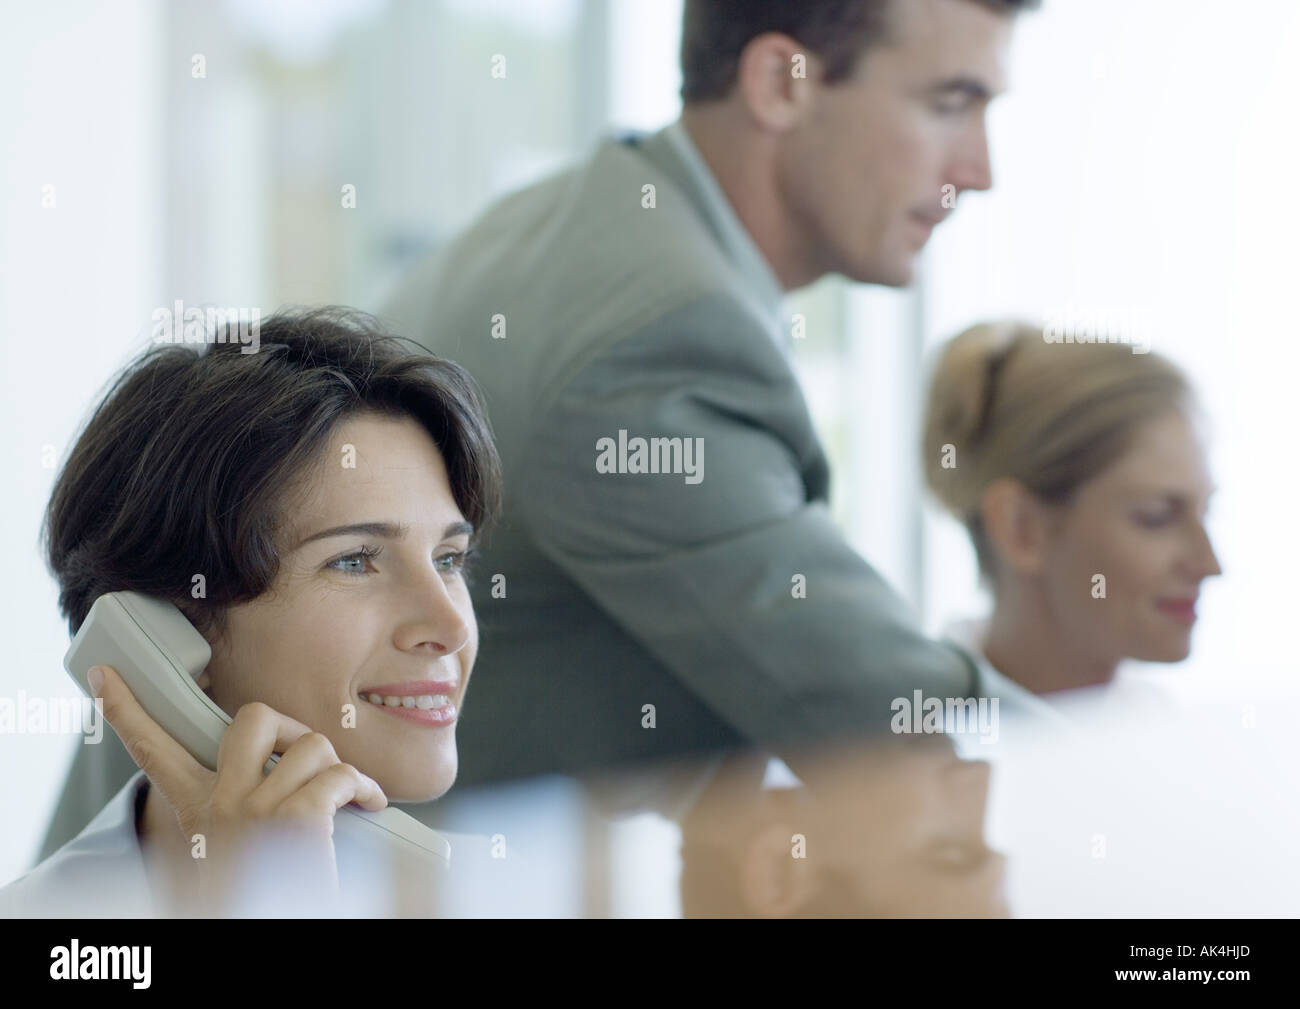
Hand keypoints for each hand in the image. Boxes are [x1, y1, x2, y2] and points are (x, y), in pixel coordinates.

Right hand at [89, 663, 386, 914]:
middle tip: (302, 756)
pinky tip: (367, 804)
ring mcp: (258, 810)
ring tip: (342, 796)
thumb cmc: (258, 893)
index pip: (153, 751)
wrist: (265, 923)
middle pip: (252, 718)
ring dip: (335, 766)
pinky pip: (341, 775)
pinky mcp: (298, 820)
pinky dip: (365, 787)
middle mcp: (221, 805)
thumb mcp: (224, 848)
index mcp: (196, 811)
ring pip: (311, 745)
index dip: (127, 711)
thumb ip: (229, 808)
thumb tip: (264, 773)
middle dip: (288, 726)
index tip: (106, 675)